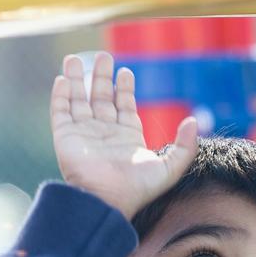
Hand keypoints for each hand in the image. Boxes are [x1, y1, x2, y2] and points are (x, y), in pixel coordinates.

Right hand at [51, 52, 198, 218]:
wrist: (107, 200)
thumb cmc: (138, 188)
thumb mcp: (171, 167)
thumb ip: (185, 145)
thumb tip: (194, 121)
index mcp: (127, 137)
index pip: (124, 106)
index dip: (125, 88)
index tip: (126, 71)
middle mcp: (104, 133)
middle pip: (101, 98)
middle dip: (102, 77)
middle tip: (103, 56)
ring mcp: (83, 134)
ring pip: (78, 99)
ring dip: (78, 79)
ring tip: (76, 58)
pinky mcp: (64, 137)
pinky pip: (61, 111)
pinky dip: (61, 94)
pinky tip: (64, 78)